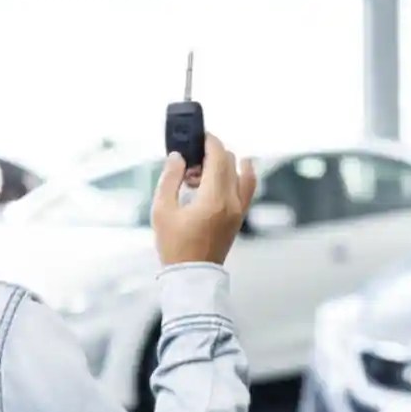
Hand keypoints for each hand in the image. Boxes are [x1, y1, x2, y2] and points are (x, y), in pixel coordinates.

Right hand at [152, 133, 256, 265]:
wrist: (192, 276)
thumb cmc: (175, 246)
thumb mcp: (163, 210)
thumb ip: (169, 179)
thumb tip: (177, 157)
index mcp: (214, 199)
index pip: (219, 156)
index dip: (209, 141)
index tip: (198, 135)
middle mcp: (232, 202)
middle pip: (230, 161)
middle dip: (211, 154)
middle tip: (190, 163)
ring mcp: (239, 210)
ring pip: (243, 172)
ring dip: (225, 165)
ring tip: (203, 175)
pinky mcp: (240, 217)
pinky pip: (247, 188)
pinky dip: (238, 176)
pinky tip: (222, 178)